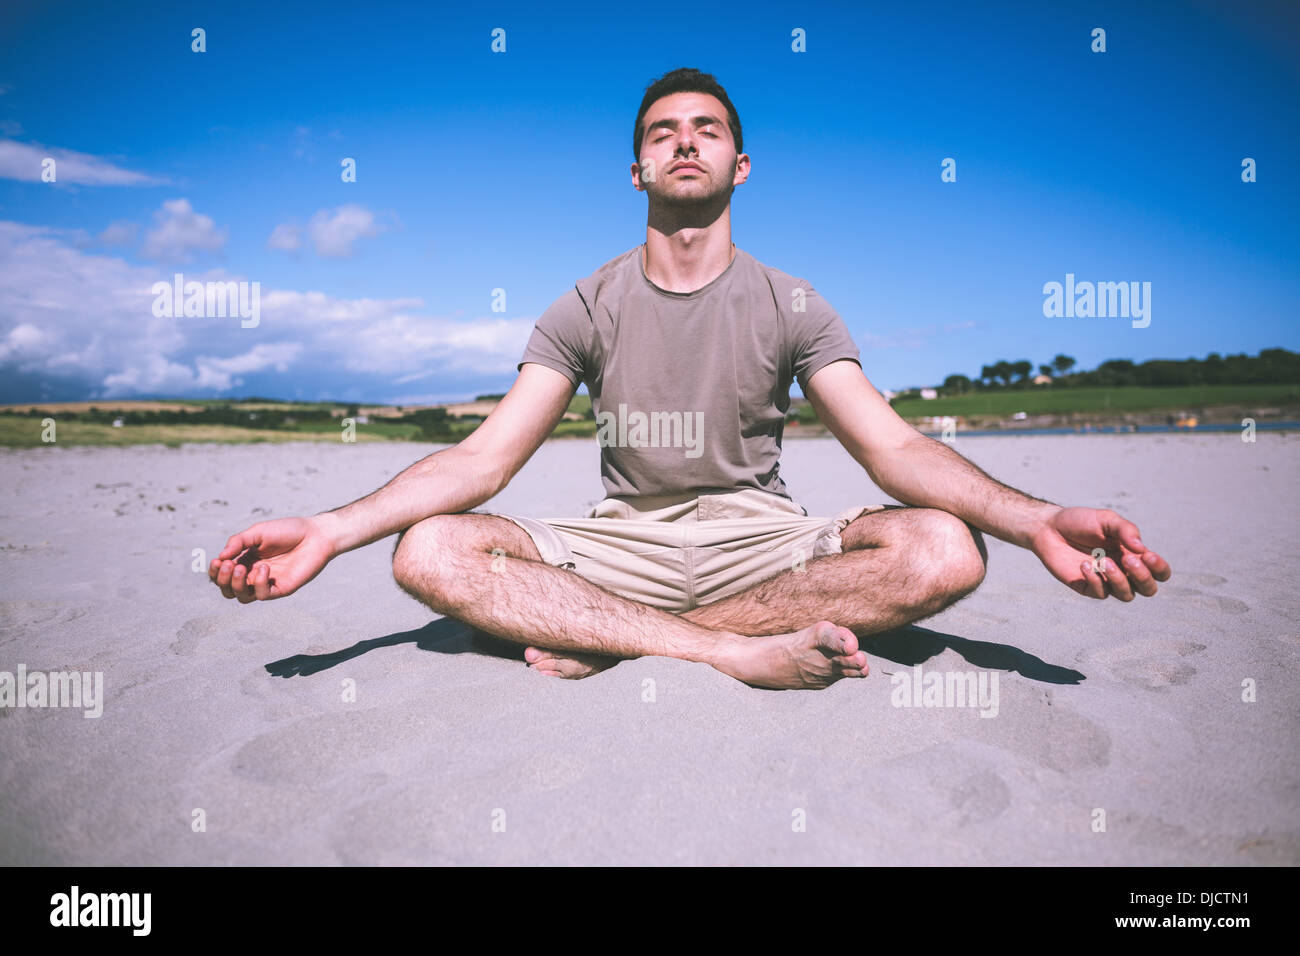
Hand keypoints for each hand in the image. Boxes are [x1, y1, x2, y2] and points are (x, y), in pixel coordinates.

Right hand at [208, 516, 335, 602]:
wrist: (316, 534)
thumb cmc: (288, 531)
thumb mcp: (258, 532)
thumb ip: (238, 542)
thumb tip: (220, 556)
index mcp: (245, 561)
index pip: (222, 574)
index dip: (214, 572)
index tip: (216, 560)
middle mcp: (253, 575)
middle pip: (228, 590)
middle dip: (222, 580)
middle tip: (229, 565)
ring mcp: (267, 583)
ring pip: (242, 597)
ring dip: (236, 584)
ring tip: (243, 567)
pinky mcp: (281, 588)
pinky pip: (263, 595)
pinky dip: (259, 584)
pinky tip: (265, 568)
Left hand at [1029, 506, 1170, 600]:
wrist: (1049, 528)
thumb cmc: (1080, 522)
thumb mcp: (1106, 520)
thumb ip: (1126, 530)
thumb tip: (1141, 549)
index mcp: (1133, 555)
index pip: (1158, 571)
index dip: (1159, 568)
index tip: (1148, 555)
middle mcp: (1124, 571)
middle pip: (1148, 588)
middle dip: (1143, 577)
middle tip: (1127, 559)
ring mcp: (1106, 581)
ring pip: (1127, 595)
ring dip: (1120, 580)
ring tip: (1103, 561)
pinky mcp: (1088, 587)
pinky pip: (1101, 593)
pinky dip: (1095, 580)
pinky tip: (1084, 565)